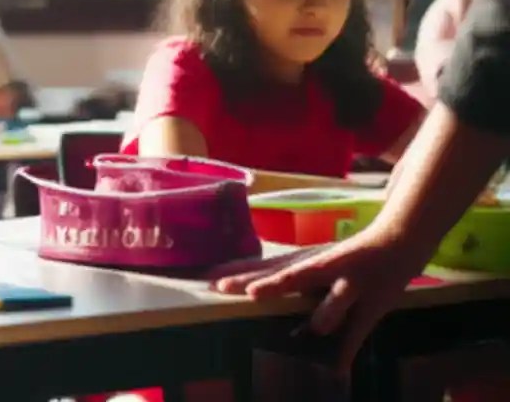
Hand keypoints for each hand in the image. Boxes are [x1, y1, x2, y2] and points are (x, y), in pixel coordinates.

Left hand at [210, 225, 431, 374]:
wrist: (399, 241)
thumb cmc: (345, 257)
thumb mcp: (312, 260)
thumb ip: (283, 274)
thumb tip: (247, 287)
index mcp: (306, 261)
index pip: (268, 266)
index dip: (242, 273)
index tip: (213, 282)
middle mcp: (325, 269)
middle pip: (294, 276)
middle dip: (271, 285)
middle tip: (246, 292)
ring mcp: (352, 284)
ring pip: (336, 299)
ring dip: (326, 313)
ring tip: (315, 327)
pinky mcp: (373, 303)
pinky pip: (359, 331)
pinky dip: (347, 352)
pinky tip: (336, 371)